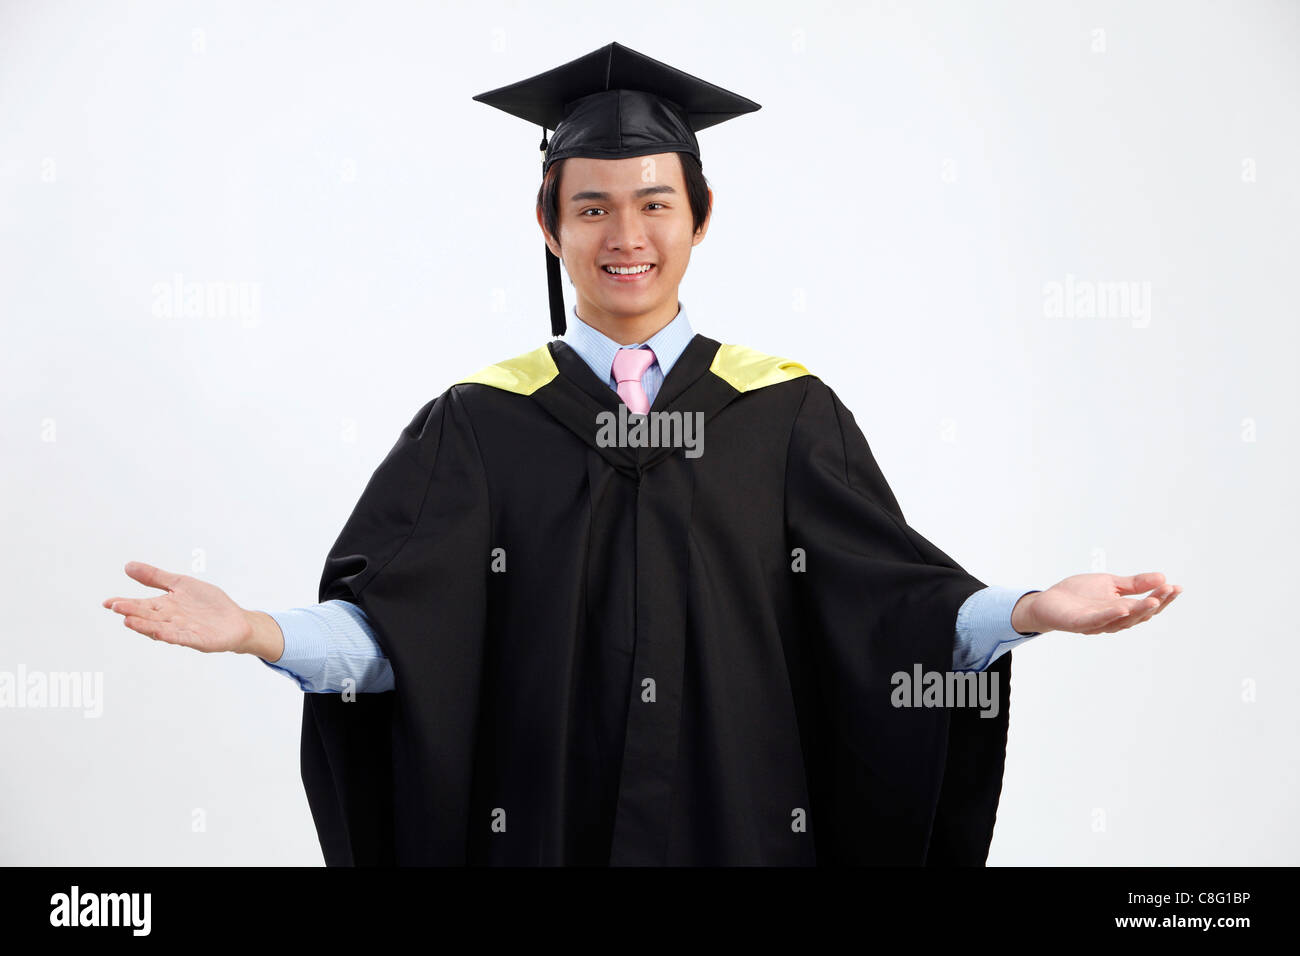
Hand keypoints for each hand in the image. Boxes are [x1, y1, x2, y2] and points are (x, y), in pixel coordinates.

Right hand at [102, 561, 262, 654]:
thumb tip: (127, 565)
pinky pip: (182, 637)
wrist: (236, 620)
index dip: (124, 604)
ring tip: (128, 621)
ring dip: (145, 626)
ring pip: (160, 629)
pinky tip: (159, 632)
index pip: (140, 605)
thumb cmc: (207, 603)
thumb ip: (156, 577)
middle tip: (116, 607)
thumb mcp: (181, 584)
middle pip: (147, 616)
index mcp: (164, 606)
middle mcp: (169, 620)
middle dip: (132, 612)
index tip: (107, 602)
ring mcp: (182, 630)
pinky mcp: (197, 639)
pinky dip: (170, 635)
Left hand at [1012, 571, 1181, 635]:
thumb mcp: (1110, 584)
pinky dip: (1110, 615)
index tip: (1176, 587)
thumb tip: (1162, 577)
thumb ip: (1133, 584)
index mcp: (1121, 610)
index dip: (1163, 598)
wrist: (1047, 601)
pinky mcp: (1078, 623)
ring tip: (1154, 600)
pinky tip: (1122, 607)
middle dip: (1156, 603)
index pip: (1147, 606)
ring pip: (1122, 620)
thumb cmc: (1078, 594)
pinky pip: (1097, 621)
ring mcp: (1096, 623)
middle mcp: (1112, 620)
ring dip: (1138, 611)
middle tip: (1169, 591)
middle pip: (1139, 615)